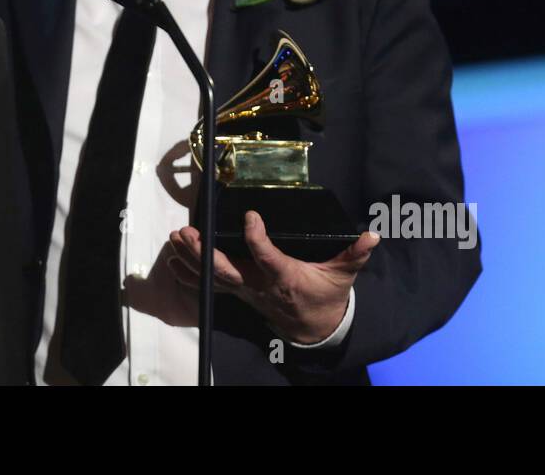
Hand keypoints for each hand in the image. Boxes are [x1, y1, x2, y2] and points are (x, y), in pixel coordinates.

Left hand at [168, 211, 379, 343]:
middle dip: (205, 254)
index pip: (268, 258)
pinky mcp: (238, 292)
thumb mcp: (343, 275)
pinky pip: (208, 285)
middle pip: (227, 272)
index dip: (257, 240)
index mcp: (285, 277)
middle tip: (188, 232)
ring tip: (174, 239)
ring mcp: (246, 291)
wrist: (314, 327)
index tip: (251, 217)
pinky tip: (171, 259)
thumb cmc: (326, 295)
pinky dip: (188, 274)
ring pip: (213, 278)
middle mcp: (260, 285)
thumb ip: (355, 254)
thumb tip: (372, 235)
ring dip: (190, 260)